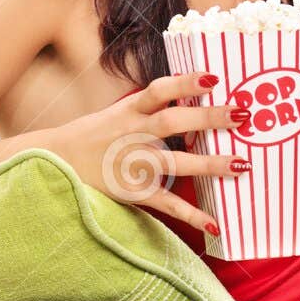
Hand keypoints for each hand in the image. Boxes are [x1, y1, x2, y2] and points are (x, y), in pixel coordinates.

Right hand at [41, 71, 250, 233]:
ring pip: (175, 163)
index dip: (185, 83)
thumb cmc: (97, 134)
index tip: (214, 77)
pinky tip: (215, 222)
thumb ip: (154, 107)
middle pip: (173, 123)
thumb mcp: (121, 112)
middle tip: (241, 114)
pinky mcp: (134, 192)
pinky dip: (191, 215)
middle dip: (208, 118)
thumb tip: (196, 95)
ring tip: (241, 164)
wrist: (58, 161)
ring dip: (209, 164)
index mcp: (130, 110)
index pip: (159, 90)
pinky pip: (166, 203)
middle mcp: (132, 134)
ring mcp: (133, 164)